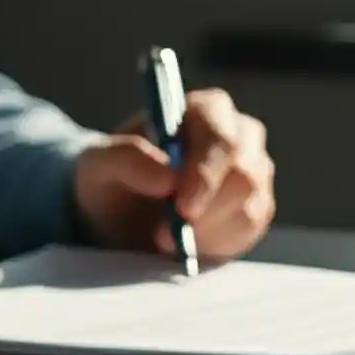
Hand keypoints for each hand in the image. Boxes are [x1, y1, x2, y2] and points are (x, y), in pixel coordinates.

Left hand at [74, 88, 274, 259]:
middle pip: (246, 174)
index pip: (222, 137)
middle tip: (165, 235)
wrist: (121, 215)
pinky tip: (189, 242)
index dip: (205, 175)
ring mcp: (253, 173)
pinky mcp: (256, 209)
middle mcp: (240, 136)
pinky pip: (250, 231)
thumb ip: (126, 158)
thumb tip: (168, 175)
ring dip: (206, 232)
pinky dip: (216, 244)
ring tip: (167, 238)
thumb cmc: (113, 179)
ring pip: (250, 207)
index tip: (181, 208)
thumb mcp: (98, 164)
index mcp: (206, 110)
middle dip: (207, 212)